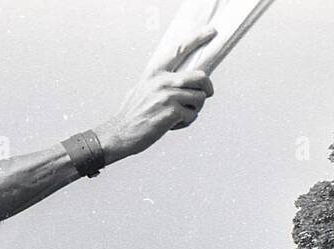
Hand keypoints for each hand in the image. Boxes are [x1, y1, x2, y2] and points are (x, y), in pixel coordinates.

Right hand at [97, 30, 215, 162]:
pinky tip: (173, 124)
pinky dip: (186, 122)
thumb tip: (185, 78)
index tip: (212, 32)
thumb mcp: (145, 86)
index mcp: (156, 71)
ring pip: (199, 99)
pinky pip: (192, 115)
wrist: (122, 131)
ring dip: (195, 109)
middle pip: (200, 77)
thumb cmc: (135, 111)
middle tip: (206, 94)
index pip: (180, 50)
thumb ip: (164, 79)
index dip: (198, 39)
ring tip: (180, 114)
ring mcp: (167, 96)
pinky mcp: (171, 112)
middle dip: (207, 88)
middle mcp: (162, 80)